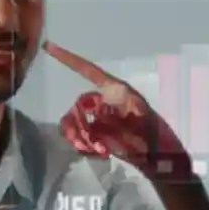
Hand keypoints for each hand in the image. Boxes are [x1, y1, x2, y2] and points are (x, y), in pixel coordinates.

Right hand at [44, 40, 187, 176]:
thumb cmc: (157, 139)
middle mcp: (105, 102)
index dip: (69, 59)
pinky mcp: (97, 135)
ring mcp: (100, 118)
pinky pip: (78, 135)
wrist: (159, 162)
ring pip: (74, 121)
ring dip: (78, 136)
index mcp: (116, 92)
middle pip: (77, 105)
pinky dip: (82, 145)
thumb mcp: (147, 123)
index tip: (49, 46)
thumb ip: (128, 111)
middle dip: (79, 125)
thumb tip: (103, 103)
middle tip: (88, 144)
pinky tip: (98, 154)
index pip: (88, 70)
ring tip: (93, 151)